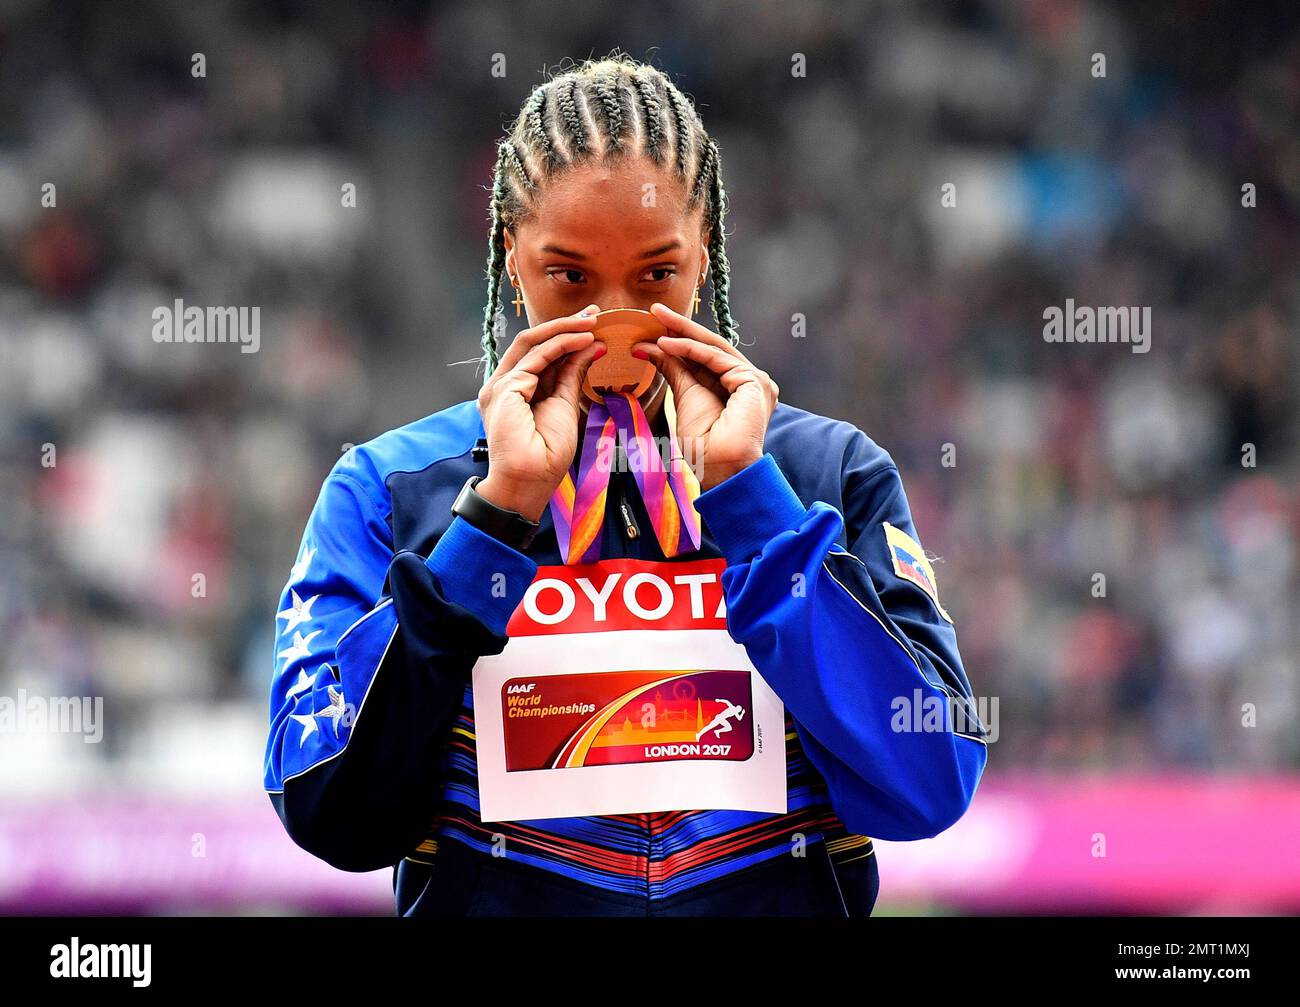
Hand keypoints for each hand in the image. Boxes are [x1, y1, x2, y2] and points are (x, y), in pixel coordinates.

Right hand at [476, 304, 605, 520]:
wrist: (529, 482)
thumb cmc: (546, 455)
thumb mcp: (565, 405)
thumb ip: (571, 376)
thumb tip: (590, 348)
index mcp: (514, 390)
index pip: (540, 354)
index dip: (565, 336)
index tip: (592, 327)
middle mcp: (503, 385)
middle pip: (534, 343)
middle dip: (565, 324)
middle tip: (594, 313)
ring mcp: (500, 385)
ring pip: (534, 343)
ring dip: (565, 328)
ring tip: (593, 321)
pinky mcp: (505, 388)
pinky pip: (538, 357)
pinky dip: (563, 343)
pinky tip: (584, 338)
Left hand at [632, 302, 778, 491]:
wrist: (719, 468)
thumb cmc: (704, 444)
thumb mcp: (685, 396)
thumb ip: (674, 369)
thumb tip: (651, 346)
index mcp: (738, 387)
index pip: (706, 355)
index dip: (680, 337)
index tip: (655, 324)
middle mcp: (750, 381)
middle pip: (710, 347)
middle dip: (681, 326)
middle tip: (655, 310)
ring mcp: (755, 381)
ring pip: (713, 348)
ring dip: (682, 333)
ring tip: (656, 320)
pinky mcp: (754, 381)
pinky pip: (716, 359)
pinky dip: (690, 349)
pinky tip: (667, 343)